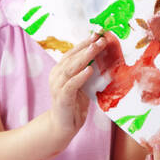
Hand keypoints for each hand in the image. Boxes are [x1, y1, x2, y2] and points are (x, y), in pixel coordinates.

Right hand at [46, 31, 106, 146]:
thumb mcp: (82, 84)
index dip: (84, 43)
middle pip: (71, 57)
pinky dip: (80, 76)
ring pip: (70, 68)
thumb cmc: (74, 104)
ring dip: (84, 57)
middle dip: (87, 47)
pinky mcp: (61, 98)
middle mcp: (56, 75)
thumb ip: (87, 72)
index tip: (98, 34)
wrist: (63, 126)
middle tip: (100, 39)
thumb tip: (103, 57)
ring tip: (96, 49)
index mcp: (60, 70)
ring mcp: (57, 86)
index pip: (72, 52)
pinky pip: (71, 84)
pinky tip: (89, 70)